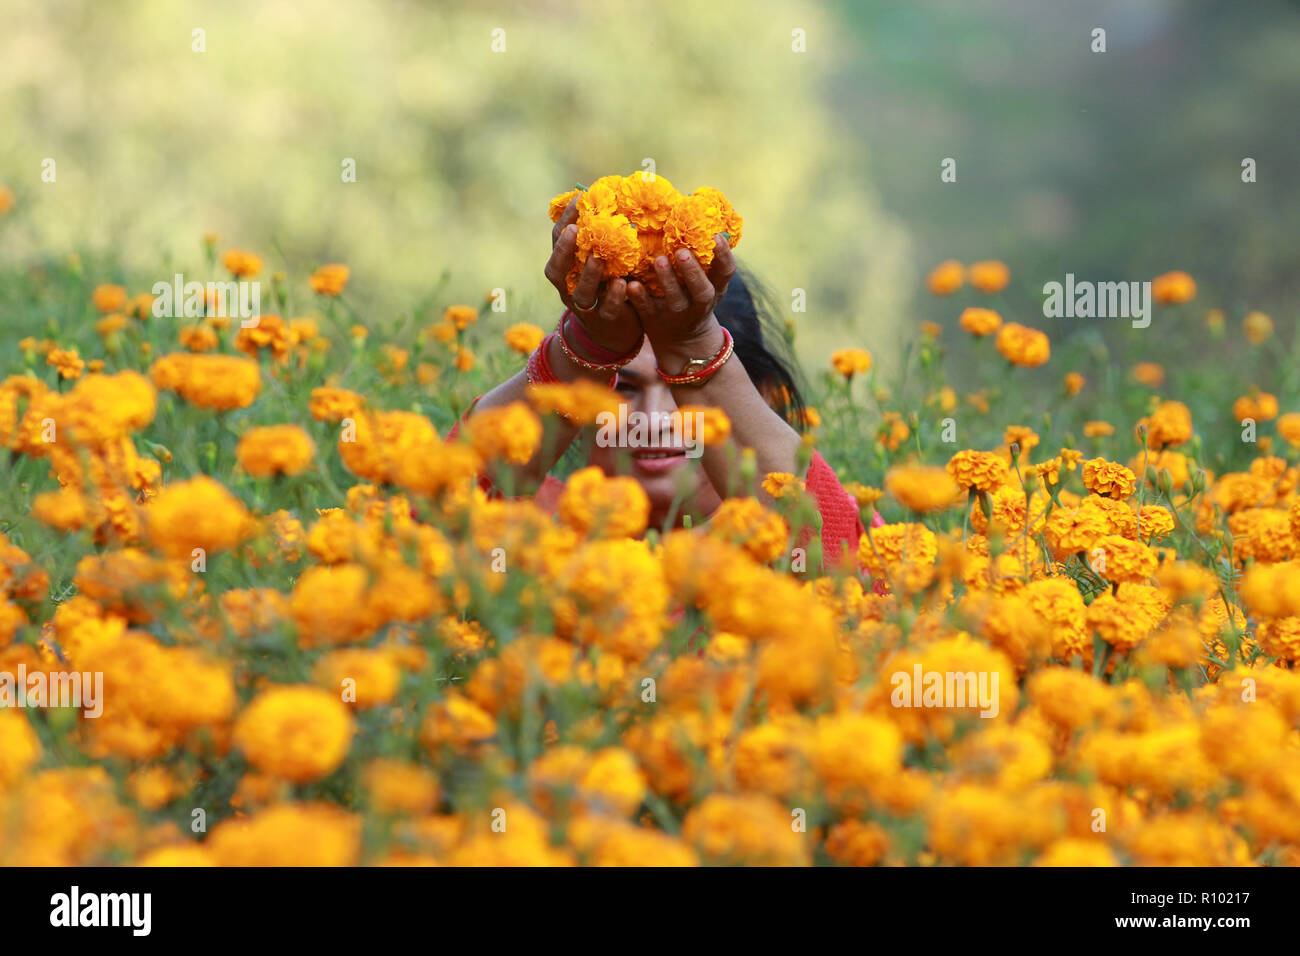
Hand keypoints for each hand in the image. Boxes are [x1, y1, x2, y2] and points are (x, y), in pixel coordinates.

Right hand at [543, 197, 642, 355]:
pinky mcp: (604, 321)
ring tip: (598, 258)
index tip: (581, 199)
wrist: (614, 331)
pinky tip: (621, 283)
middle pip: (556, 269)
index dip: (566, 220)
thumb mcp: (602, 261)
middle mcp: (569, 288)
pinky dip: (613, 296)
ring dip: (588, 274)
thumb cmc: (607, 286)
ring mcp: (584, 307)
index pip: (559, 240)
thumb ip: (602, 240)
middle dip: (564, 250)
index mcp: (566, 268)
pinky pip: (606, 309)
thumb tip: (614, 199)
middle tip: (574, 230)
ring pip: (580, 292)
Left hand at [626, 235, 734, 363]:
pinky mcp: (655, 320)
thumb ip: (706, 259)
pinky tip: (631, 284)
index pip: (726, 272)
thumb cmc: (695, 297)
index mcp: (715, 288)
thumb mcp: (708, 282)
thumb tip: (701, 216)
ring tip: (658, 259)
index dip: (723, 256)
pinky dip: (640, 298)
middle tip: (682, 251)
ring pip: (675, 300)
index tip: (715, 237)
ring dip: (667, 280)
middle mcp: (699, 304)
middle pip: (702, 291)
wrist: (683, 340)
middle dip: (693, 272)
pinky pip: (647, 310)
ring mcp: (677, 314)